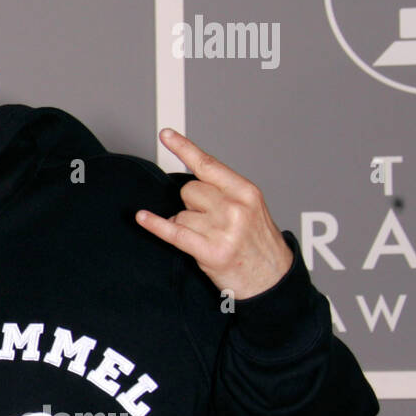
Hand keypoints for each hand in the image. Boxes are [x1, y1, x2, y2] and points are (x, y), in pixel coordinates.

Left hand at [135, 128, 293, 299]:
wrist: (272, 280)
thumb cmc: (259, 244)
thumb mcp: (251, 209)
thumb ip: (225, 192)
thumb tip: (191, 181)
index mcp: (246, 192)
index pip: (208, 164)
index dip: (184, 148)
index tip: (166, 134)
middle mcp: (235, 207)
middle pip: (188, 190)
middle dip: (192, 204)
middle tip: (210, 222)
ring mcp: (223, 230)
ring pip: (181, 214)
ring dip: (187, 226)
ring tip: (209, 239)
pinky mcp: (210, 251)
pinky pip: (174, 232)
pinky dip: (156, 225)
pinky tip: (143, 218)